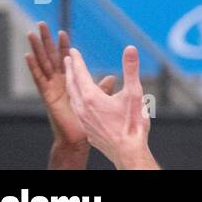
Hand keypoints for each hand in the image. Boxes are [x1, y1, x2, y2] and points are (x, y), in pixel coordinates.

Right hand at [25, 23, 114, 149]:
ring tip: (31, 33)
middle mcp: (59, 82)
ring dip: (37, 48)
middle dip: (46, 40)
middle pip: (51, 56)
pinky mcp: (48, 96)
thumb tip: (112, 77)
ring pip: (43, 63)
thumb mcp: (99, 98)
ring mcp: (52, 88)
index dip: (65, 45)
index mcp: (71, 81)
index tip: (63, 31)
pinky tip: (28, 55)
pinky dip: (33, 67)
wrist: (80, 137)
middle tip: (41, 24)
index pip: (67, 59)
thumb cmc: (89, 120)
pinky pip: (39, 79)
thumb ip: (103, 86)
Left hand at [65, 45, 156, 169]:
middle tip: (67, 59)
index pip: (80, 74)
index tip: (72, 51)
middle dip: (70, 70)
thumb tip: (130, 49)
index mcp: (92, 98)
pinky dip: (76, 97)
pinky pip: (77, 108)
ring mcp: (83, 119)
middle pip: (72, 85)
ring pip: (73, 98)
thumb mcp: (135, 93)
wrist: (127, 152)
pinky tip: (82, 100)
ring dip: (71, 84)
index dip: (77, 61)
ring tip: (72, 77)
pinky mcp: (87, 128)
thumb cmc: (132, 124)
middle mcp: (83, 108)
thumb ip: (131, 69)